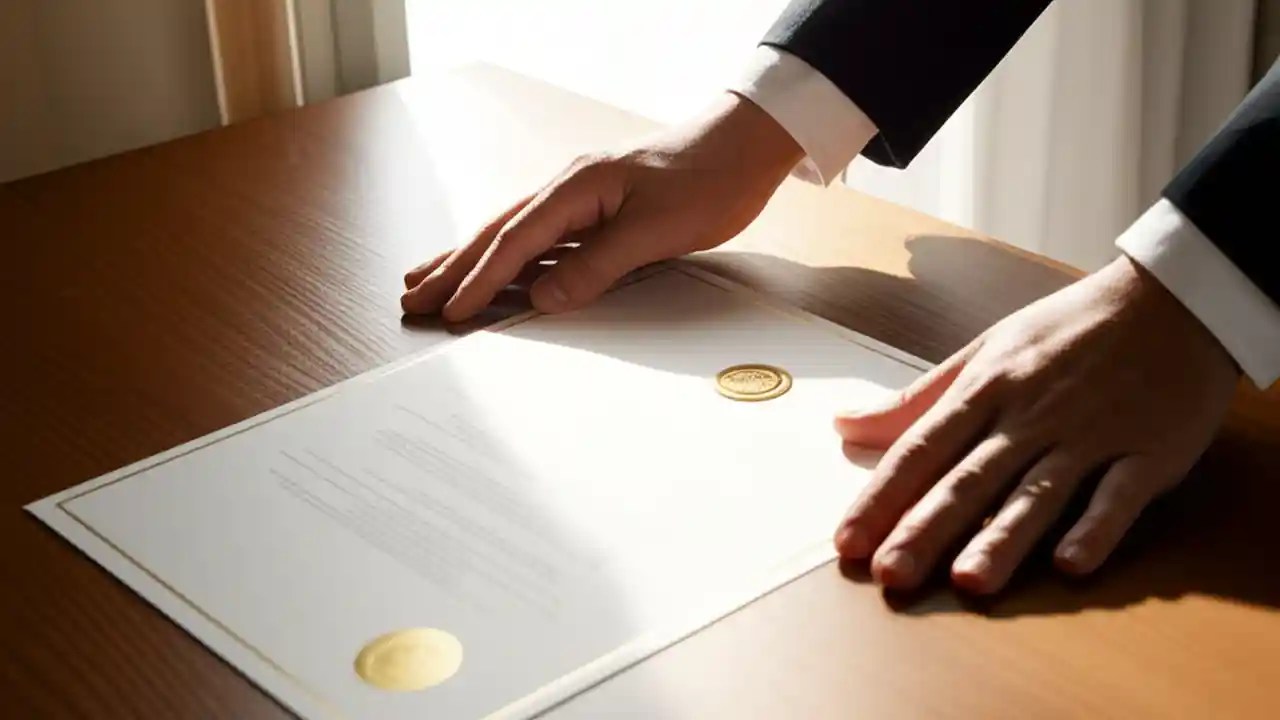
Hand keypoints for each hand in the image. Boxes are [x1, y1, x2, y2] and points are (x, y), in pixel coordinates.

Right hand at [400, 93, 801, 319]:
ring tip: (430, 281)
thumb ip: (599, 265)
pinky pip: (540, 238)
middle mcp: (569, 188)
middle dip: (451, 268)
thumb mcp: (657, 230)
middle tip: (410, 297)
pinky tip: (497, 273)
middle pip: (495, 233)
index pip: (514, 243)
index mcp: (577, 188)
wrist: (744, 144)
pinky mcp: (596, 207)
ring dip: (470, 260)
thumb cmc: (708, 180)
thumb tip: (544, 298)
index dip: (479, 281)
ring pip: (511, 234)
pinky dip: (510, 259)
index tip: (449, 312)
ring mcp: (580, 196)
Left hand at [833, 256, 1238, 593]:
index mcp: (986, 389)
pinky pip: (1120, 496)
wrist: (1171, 299)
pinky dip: (1098, 527)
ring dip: (1003, 537)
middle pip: (970, 479)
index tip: (847, 541)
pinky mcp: (1150, 453)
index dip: (882, 497)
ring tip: (968, 580)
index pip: (921, 449)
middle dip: (926, 528)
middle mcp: (1031, 417)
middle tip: (889, 575)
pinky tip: (1072, 563)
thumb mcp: (985, 351)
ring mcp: (1091, 436)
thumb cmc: (1066, 329)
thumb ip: (917, 399)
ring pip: (1039, 493)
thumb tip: (845, 425)